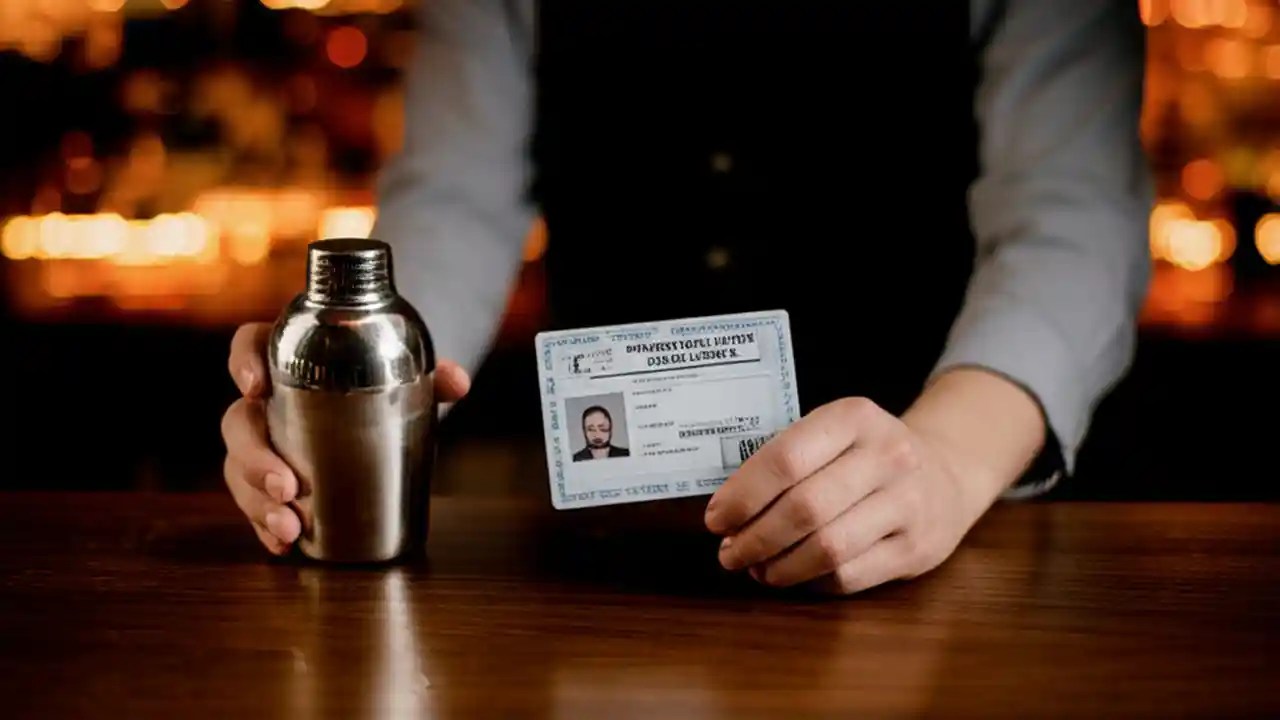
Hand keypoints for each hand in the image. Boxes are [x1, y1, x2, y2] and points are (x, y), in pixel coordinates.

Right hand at [220, 322, 471, 554]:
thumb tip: (458, 382)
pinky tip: (283, 545)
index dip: (242, 363)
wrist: (383, 409)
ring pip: (238, 468)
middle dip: (255, 459)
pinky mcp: (269, 479)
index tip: (255, 388)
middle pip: (238, 422)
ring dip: (257, 502)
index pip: (248, 345)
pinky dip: (264, 526)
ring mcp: (263, 442)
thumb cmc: (383, 383)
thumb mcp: (406, 375)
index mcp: (288, 359)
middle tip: (287, 487)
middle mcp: (266, 401)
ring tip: (289, 528)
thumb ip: (431, 375)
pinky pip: (253, 503)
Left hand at [703, 381, 1035, 594]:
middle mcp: (887, 456)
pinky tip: (794, 575)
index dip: (742, 495)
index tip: (716, 519)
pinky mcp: (916, 549)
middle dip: (754, 538)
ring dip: (779, 567)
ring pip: (827, 549)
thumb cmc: (867, 455)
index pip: (785, 460)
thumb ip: (787, 459)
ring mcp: (907, 504)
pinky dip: (811, 582)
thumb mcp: (834, 432)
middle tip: (728, 553)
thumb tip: (727, 511)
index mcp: (854, 418)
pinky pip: (849, 576)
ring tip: (757, 568)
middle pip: (803, 509)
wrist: (947, 473)